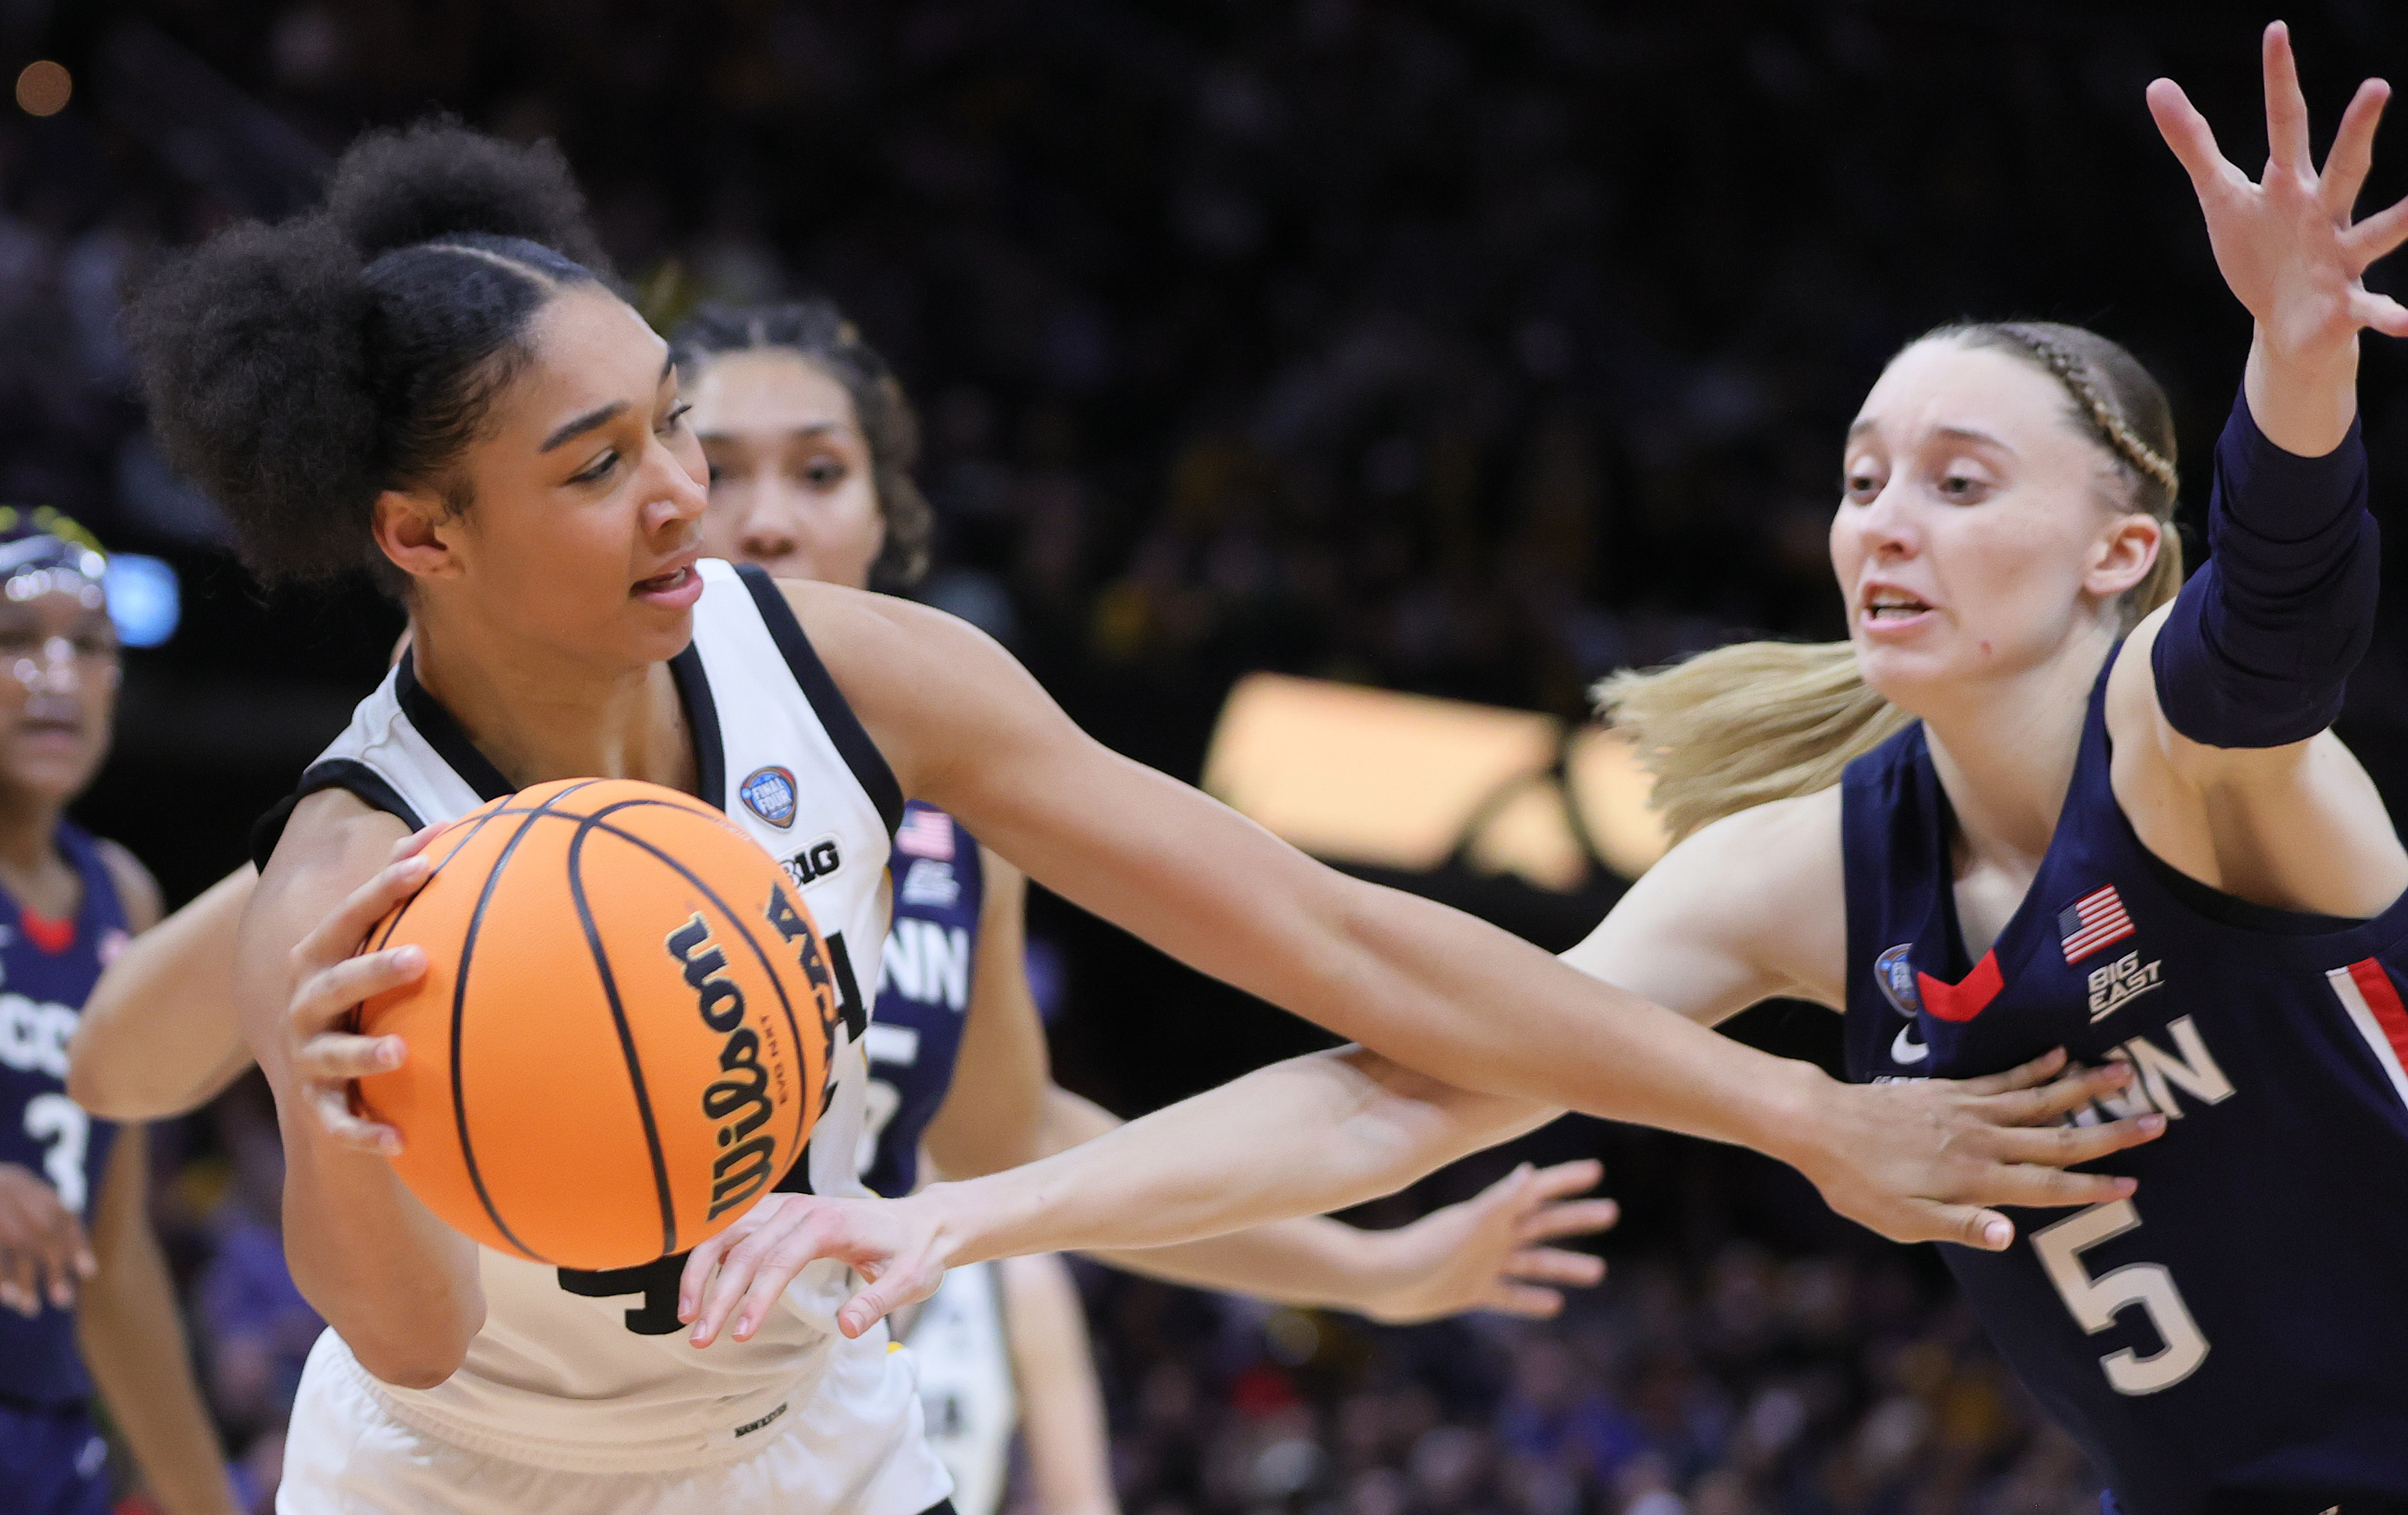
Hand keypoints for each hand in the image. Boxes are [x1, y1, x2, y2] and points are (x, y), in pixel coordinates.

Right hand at [0, 1163, 89, 1314]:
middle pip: (41, 1232)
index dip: (76, 1244)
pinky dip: (3, 1277)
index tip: (89, 1272)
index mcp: (22, 1183)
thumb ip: (37, 1216)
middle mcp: (7, 1189)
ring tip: (32, 1309)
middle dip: (55, 1269)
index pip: (60, 1215)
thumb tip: (74, 1258)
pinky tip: (9, 1298)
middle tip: (64, 1301)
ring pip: (17, 1243)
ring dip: (25, 1281)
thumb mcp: (9, 1195)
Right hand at [281, 829, 438, 1154]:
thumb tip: (446, 826)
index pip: (348, 917)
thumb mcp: (370, 943)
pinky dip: (364, 1134)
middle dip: (372, 970)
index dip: (381, 890)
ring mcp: (308, 1057)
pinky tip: (399, 1142)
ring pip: (332, 1056)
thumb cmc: (360, 991)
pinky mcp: (319, 1107)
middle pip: (334, 983)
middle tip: (420, 960)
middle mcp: (305, 1005)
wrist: (318, 1076)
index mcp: (319, 959)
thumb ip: (398, 892)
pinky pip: (338, 1124)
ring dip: (365, 1054)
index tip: (425, 866)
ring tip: (403, 1054)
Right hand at [680, 1189, 952, 1345]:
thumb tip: (847, 1328)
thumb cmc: (914, 1252)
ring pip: (728, 1233)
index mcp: (829, 1222)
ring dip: (702, 1271)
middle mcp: (800, 1208)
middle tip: (700, 1339)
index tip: (739, 1334)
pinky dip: (709, 1253)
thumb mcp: (908, 1282)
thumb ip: (877, 1303)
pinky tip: (697, 1286)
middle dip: (718, 1295)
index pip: (779, 1259)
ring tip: (688, 1316)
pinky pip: (733, 1228)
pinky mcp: (778, 1214)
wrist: (923, 1223)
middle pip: (744, 1249)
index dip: (755, 1296)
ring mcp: (785, 1206)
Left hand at [1351, 1158, 1617, 1323]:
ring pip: (1534, 1263)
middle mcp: (1491, 1236)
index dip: (1566, 1181)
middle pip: (1543, 1224)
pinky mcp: (1471, 1291)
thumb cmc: (1417, 1249)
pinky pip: (1509, 1296)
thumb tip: (1530, 1172)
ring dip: (1564, 1265)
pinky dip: (1530, 1300)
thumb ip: (1498, 1201)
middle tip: (1612, 1212)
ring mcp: (1483, 1264)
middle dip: (1576, 1218)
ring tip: (1598, 1270)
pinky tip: (1554, 1304)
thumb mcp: (1465, 1225)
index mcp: (1490, 1214)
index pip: (1537, 1192)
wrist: (1377, 1280)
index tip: (1597, 1172)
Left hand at [1780, 1049, 2161, 1250]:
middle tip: (2158, 1120)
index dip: (2092, 1187)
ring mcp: (1968, 1111)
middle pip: (2058, 1137)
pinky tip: (2060, 1053)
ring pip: (2039, 1097)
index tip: (2134, 1182)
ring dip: (2084, 1085)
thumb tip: (2013, 1237)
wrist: (1819, 1125)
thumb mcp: (1902, 1221)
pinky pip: (2002, 1076)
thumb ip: (1961, 1227)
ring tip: (2126, 1069)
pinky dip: (2034, 1065)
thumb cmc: (1858, 1183)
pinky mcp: (1950, 1090)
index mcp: (1976, 1180)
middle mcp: (1982, 1141)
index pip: (2047, 1187)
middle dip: (2110, 1131)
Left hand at [2149, 24, 2407, 358]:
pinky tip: (2405, 321)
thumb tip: (2157, 86)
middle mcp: (2323, 213)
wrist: (2282, 323)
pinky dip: (2389, 314)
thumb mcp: (2222, 195)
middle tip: (2375, 85)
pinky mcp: (2343, 304)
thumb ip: (2195, 144)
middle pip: (2342, 166)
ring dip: (2400, 218)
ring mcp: (2339, 257)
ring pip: (2375, 233)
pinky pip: (2370, 308)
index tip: (2277, 31)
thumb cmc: (2259, 250)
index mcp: (2291, 185)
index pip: (2285, 123)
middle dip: (2357, 130)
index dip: (2279, 80)